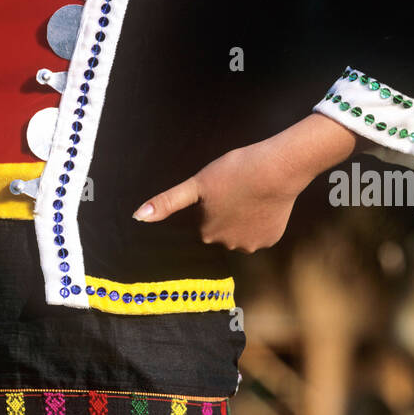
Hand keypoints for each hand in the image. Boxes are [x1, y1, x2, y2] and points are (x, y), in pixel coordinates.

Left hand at [131, 113, 359, 252]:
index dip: (211, 202)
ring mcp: (253, 244)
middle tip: (236, 188)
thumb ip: (167, 202)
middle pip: (223, 228)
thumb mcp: (196, 184)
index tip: (220, 187)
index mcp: (207, 233)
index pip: (203, 220)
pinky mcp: (273, 238)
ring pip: (243, 231)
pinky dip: (262, 219)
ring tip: (250, 193)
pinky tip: (264, 201)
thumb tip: (136, 217)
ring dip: (244, 217)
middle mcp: (228, 245)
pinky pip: (262, 230)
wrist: (276, 169)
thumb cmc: (233, 171)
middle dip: (226, 213)